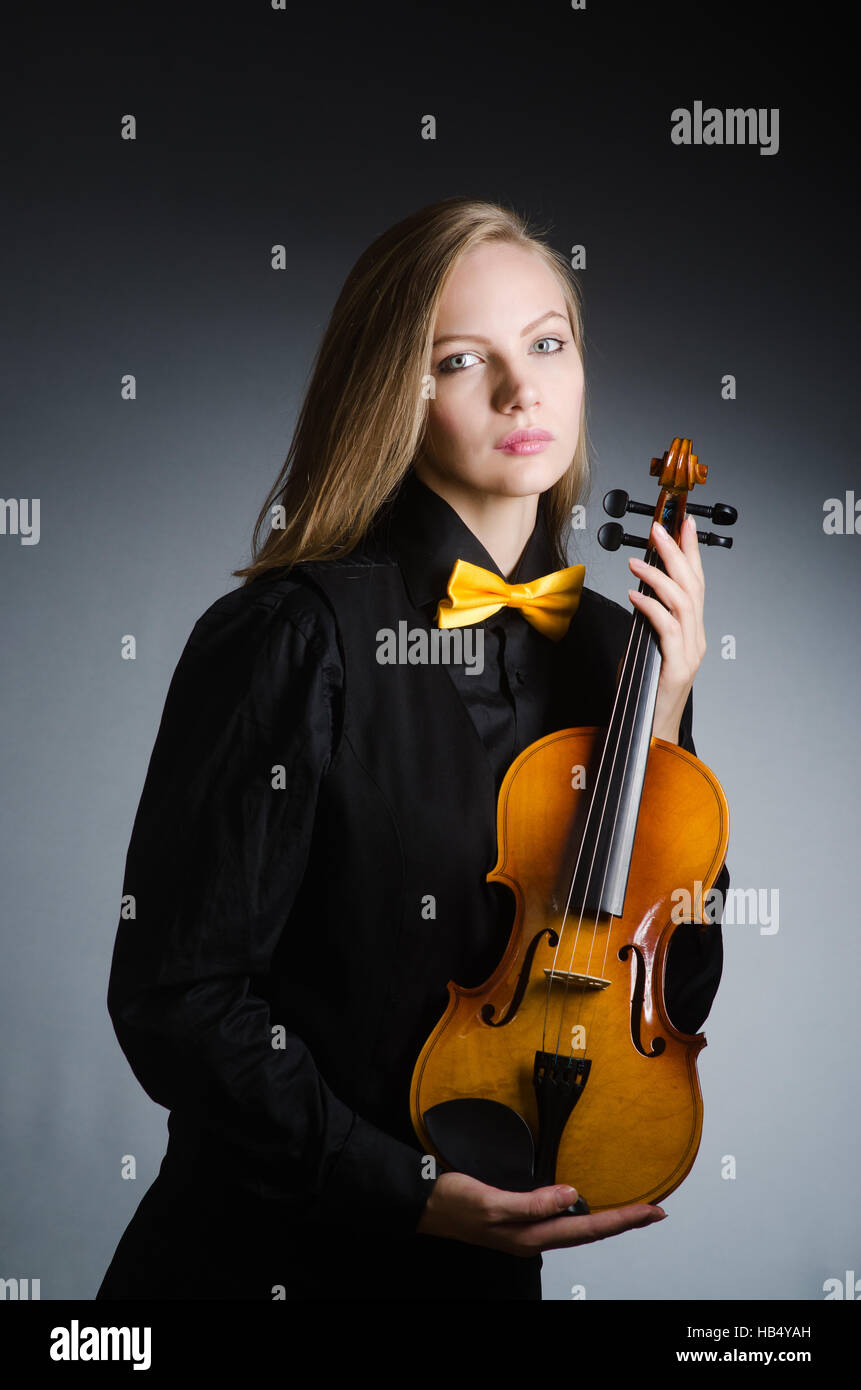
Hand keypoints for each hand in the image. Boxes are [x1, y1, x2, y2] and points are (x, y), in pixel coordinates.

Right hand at [416, 1170, 665, 1256]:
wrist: (424, 1204)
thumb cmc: (453, 1203)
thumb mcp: (490, 1201)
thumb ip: (531, 1202)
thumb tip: (571, 1195)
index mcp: (531, 1236)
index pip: (588, 1228)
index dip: (622, 1220)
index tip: (650, 1211)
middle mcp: (534, 1237)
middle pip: (590, 1231)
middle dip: (624, 1222)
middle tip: (654, 1211)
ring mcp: (527, 1230)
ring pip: (578, 1227)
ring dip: (607, 1220)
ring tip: (632, 1212)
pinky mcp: (520, 1219)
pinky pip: (561, 1219)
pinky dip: (584, 1214)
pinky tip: (587, 1206)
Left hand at [627, 515, 705, 744]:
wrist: (651, 732)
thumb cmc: (645, 691)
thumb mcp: (645, 647)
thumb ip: (647, 623)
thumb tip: (638, 596)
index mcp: (691, 631)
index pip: (695, 583)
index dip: (691, 552)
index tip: (684, 523)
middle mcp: (696, 639)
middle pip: (693, 586)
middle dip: (677, 553)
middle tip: (660, 528)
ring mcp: (690, 653)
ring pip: (683, 604)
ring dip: (659, 576)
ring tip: (637, 559)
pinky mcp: (677, 668)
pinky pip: (666, 629)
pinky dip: (650, 608)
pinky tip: (634, 595)